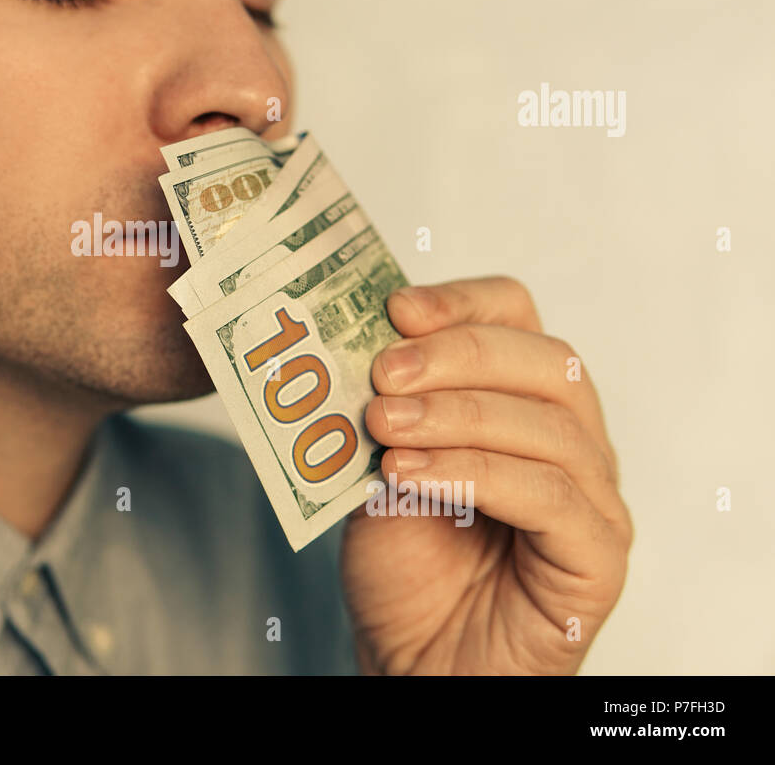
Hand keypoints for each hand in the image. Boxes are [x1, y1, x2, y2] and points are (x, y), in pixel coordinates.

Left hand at [340, 277, 631, 673]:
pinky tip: (411, 476)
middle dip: (458, 356)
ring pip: (549, 427)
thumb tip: (362, 346)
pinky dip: (474, 475)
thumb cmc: (405, 563)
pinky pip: (550, 497)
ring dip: (457, 416)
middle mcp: (573, 440)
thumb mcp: (379, 463)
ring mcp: (595, 499)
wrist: (414, 658)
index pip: (518, 318)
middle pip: (547, 362)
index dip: (462, 302)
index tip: (397, 309)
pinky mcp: (597, 557)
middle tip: (385, 372)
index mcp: (522, 401)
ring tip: (384, 426)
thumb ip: (385, 408)